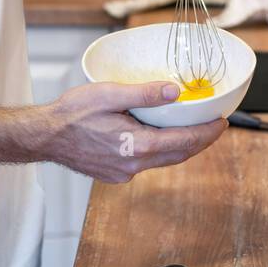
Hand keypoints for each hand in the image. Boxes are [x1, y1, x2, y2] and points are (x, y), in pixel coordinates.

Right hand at [39, 81, 227, 182]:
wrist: (44, 136)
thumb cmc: (71, 114)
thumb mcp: (110, 94)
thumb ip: (144, 94)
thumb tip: (174, 92)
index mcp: (137, 146)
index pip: (185, 142)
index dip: (207, 133)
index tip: (222, 122)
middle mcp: (133, 165)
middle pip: (178, 155)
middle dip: (200, 141)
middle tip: (214, 125)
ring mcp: (123, 172)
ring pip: (163, 160)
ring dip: (180, 146)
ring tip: (192, 129)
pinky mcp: (114, 173)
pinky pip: (146, 163)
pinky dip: (159, 150)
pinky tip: (158, 136)